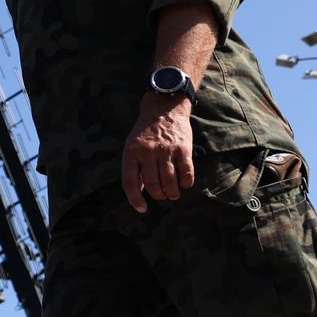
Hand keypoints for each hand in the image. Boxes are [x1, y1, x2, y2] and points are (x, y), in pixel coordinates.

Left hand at [121, 93, 195, 212]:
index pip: (130, 183)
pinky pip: (186, 173)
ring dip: (172, 193)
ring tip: (173, 194)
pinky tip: (184, 184)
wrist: (164, 108)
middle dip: (158, 196)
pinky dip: (186, 183)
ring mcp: (166, 151)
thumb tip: (139, 191)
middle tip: (162, 196)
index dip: (135, 199)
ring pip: (170, 182)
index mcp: (131, 153)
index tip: (142, 208)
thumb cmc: (146, 131)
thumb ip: (134, 167)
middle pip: (153, 185)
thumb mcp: (132, 146)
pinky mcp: (183, 149)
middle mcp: (148, 152)